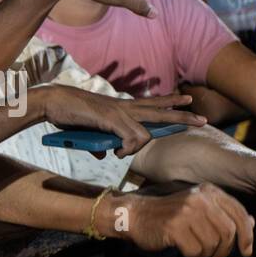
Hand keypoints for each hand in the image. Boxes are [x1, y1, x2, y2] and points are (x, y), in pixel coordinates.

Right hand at [34, 88, 205, 157]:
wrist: (53, 101)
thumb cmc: (68, 114)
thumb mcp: (87, 131)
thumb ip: (98, 143)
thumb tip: (103, 154)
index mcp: (121, 106)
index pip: (152, 103)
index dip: (170, 103)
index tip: (186, 102)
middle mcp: (124, 106)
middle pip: (160, 110)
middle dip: (182, 116)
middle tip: (202, 119)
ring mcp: (119, 112)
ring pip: (149, 127)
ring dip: (140, 145)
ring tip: (123, 152)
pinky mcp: (111, 119)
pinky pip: (131, 138)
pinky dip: (127, 149)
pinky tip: (117, 154)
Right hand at [116, 183, 255, 256]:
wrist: (135, 215)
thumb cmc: (170, 215)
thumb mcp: (199, 208)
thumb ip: (224, 214)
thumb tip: (251, 223)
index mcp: (209, 191)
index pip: (239, 213)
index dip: (247, 235)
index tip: (246, 251)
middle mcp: (200, 198)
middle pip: (228, 231)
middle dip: (225, 250)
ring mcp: (186, 212)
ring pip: (212, 243)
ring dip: (206, 254)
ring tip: (196, 252)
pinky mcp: (174, 227)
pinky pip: (195, 251)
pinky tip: (185, 252)